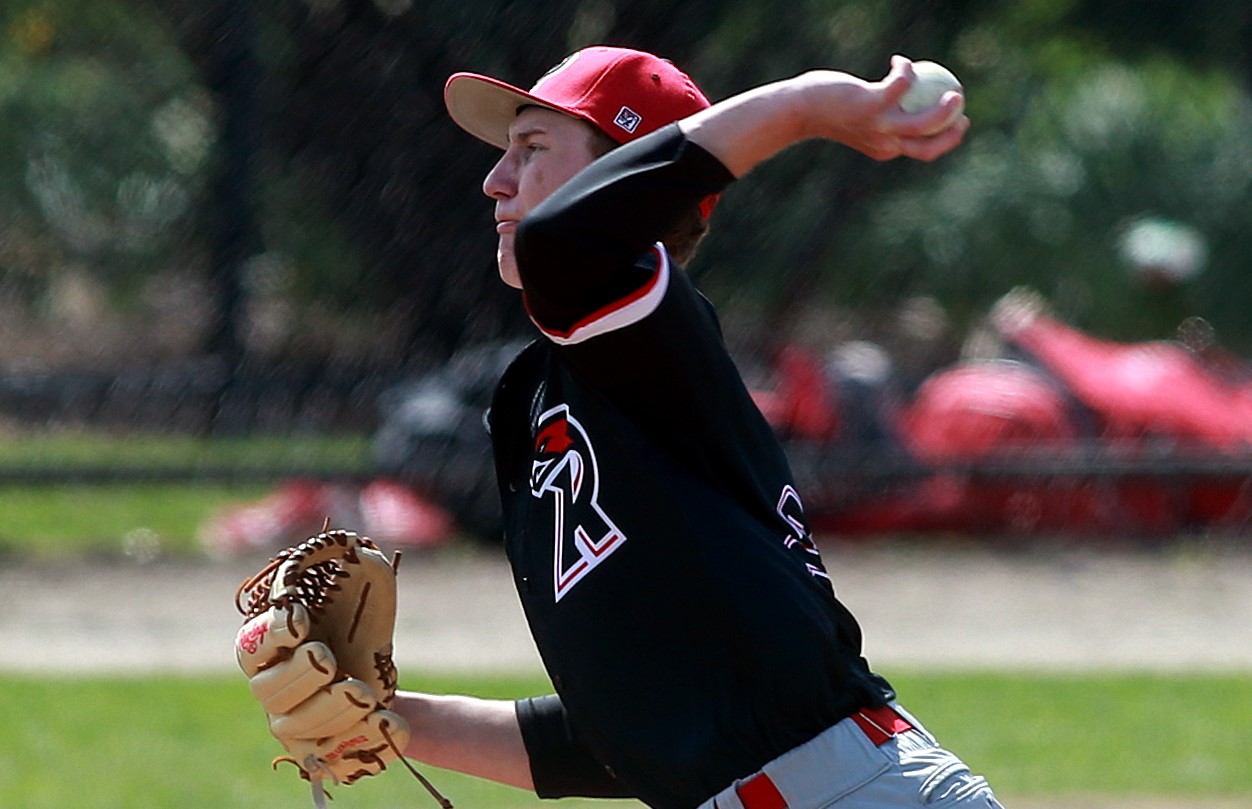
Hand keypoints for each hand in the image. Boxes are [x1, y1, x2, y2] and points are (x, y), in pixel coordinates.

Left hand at [797, 55, 968, 161]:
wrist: (802, 109)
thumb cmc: (831, 112)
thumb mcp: (860, 120)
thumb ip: (882, 118)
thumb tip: (906, 105)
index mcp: (885, 150)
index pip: (923, 150)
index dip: (945, 138)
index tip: (956, 121)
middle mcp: (884, 143)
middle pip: (929, 146)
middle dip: (952, 133)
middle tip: (961, 109)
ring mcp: (879, 126)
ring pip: (923, 123)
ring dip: (945, 109)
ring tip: (954, 89)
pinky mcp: (871, 105)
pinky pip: (902, 85)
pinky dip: (905, 70)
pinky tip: (899, 61)